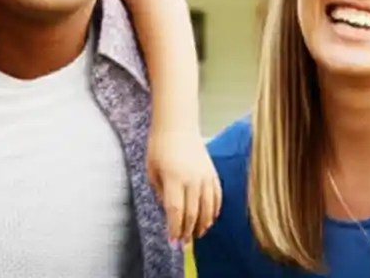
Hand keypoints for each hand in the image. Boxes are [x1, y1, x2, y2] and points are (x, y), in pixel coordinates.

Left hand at [147, 126, 221, 243]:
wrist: (177, 125)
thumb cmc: (159, 147)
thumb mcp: (152, 171)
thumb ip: (160, 193)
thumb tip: (170, 213)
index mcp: (174, 179)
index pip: (176, 212)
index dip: (174, 229)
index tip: (172, 241)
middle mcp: (192, 179)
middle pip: (193, 214)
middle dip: (188, 231)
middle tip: (183, 244)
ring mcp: (205, 176)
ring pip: (207, 208)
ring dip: (202, 225)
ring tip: (196, 235)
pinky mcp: (213, 173)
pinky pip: (217, 197)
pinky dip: (214, 211)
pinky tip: (209, 220)